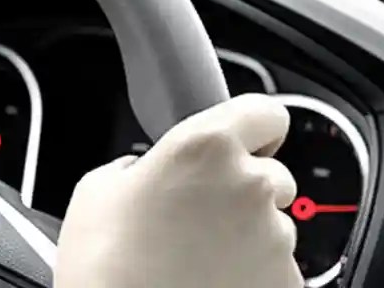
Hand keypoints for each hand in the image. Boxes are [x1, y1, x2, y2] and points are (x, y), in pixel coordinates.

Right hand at [56, 94, 300, 287]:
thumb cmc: (104, 264)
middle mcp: (249, 184)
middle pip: (272, 174)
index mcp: (204, 147)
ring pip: (273, 223)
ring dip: (246, 234)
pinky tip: (211, 279)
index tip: (242, 143)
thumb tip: (149, 172)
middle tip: (201, 214)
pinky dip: (252, 272)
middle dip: (244, 190)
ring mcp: (273, 237)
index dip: (252, 129)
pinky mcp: (284, 281)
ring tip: (198, 256)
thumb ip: (141, 165)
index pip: (266, 112)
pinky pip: (276, 267)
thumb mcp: (99, 187)